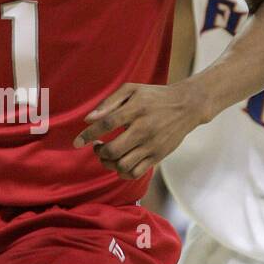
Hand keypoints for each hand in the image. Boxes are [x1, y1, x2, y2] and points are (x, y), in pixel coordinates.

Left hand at [73, 81, 208, 178]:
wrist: (187, 106)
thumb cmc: (154, 96)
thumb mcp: (132, 90)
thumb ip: (109, 103)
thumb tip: (88, 119)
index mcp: (136, 109)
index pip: (107, 123)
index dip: (88, 134)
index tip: (76, 142)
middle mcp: (144, 129)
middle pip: (113, 150)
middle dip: (99, 152)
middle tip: (97, 146)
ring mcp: (152, 145)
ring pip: (123, 165)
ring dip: (109, 163)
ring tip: (107, 155)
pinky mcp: (158, 156)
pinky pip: (136, 173)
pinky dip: (122, 173)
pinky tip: (120, 163)